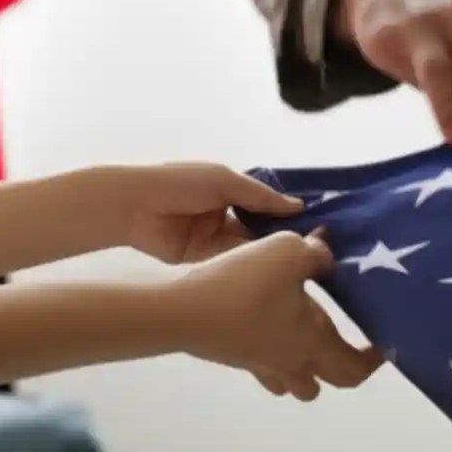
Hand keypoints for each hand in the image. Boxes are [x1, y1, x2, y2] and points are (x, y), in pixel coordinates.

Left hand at [114, 163, 304, 263]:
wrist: (135, 206)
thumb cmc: (180, 183)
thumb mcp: (225, 181)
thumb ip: (260, 196)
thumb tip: (297, 205)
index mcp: (229, 189)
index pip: (265, 202)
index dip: (287, 212)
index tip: (317, 224)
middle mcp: (225, 213)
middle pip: (259, 227)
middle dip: (281, 235)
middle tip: (316, 248)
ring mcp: (214, 237)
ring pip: (249, 246)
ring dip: (268, 251)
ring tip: (300, 260)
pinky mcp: (204, 258)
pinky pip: (232, 260)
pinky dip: (249, 263)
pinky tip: (273, 269)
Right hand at [173, 230, 383, 400]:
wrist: (184, 311)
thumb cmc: (245, 283)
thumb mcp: (287, 251)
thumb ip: (315, 252)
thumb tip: (325, 252)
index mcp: (314, 341)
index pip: (355, 368)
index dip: (373, 360)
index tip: (382, 345)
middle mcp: (292, 361)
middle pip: (329, 381)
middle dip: (345, 367)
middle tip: (353, 345)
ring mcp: (260, 364)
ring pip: (296, 383)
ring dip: (307, 369)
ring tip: (308, 340)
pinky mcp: (233, 357)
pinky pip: (264, 367)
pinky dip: (273, 355)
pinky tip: (267, 327)